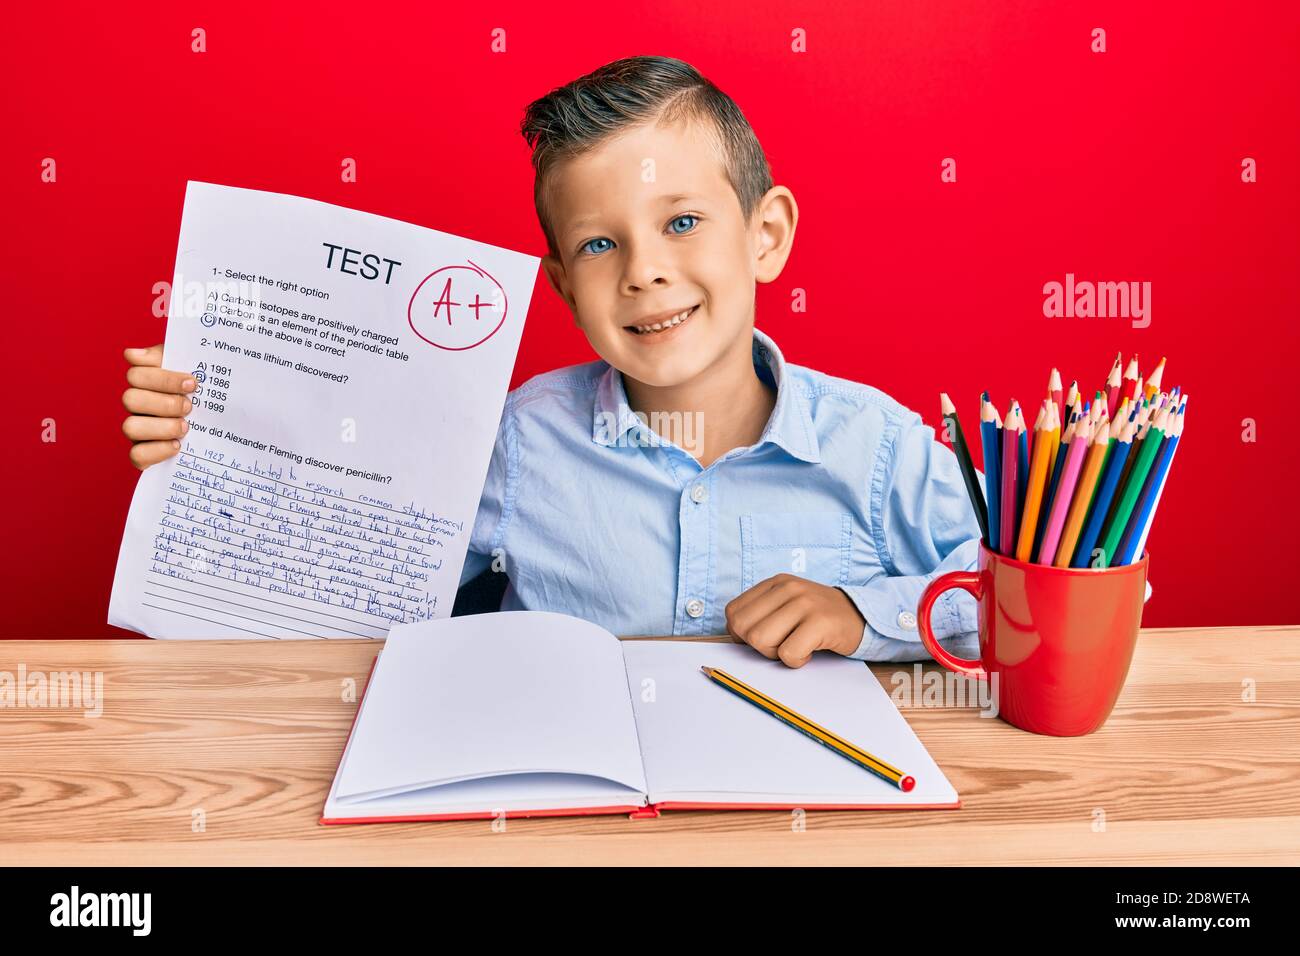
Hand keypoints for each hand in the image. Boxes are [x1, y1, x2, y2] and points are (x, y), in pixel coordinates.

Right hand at [121, 343, 195, 469]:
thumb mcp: (193, 367)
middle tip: (189, 407)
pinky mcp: (144, 454)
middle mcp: (138, 405)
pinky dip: (156, 451)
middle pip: (130, 400)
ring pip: (130, 427)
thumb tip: (132, 354)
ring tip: (186, 427)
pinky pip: (137, 456)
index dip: (163, 379)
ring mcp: (139, 430)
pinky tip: (177, 445)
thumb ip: (168, 356)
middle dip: (164, 403)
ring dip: (160, 427)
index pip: (136, 375)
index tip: (192, 383)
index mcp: (146, 382)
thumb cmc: (205, 391)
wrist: (227, 422)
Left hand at [724, 574, 865, 667]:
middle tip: (781, 644)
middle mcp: (788, 588)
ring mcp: (805, 604)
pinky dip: (796, 660)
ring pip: (761, 640)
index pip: (733, 612)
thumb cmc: (817, 618)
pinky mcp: (821, 623)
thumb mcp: (786, 605)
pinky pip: (788, 653)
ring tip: (795, 646)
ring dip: (776, 654)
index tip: (764, 637)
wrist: (860, 617)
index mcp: (775, 583)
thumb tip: (735, 635)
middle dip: (758, 646)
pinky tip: (809, 651)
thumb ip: (761, 614)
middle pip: (744, 628)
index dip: (741, 633)